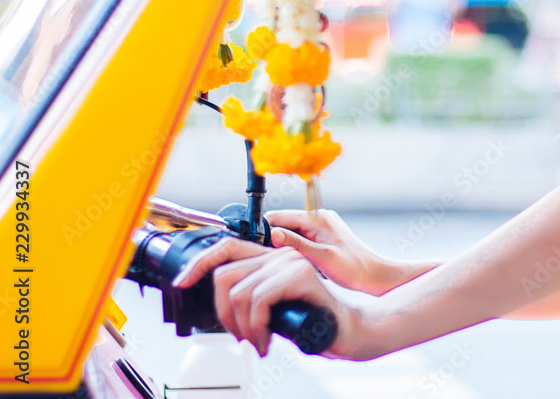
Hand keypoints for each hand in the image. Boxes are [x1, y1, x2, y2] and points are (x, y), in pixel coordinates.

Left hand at [171, 236, 363, 358]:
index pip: (225, 247)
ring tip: (256, 342)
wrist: (348, 330)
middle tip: (239, 335)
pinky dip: (256, 326)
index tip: (181, 282)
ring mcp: (291, 262)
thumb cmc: (313, 320)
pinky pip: (259, 300)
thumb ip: (252, 298)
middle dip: (222, 313)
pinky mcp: (301, 276)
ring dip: (242, 327)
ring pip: (240, 292)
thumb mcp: (273, 307)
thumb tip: (222, 306)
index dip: (198, 262)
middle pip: (224, 274)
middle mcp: (280, 254)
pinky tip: (265, 341)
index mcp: (271, 258)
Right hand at [265, 209, 396, 295]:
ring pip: (291, 232)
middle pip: (283, 224)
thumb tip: (273, 233)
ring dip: (285, 247)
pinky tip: (299, 264)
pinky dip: (296, 250)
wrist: (374, 275)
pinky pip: (301, 238)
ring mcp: (322, 225)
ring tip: (288, 264)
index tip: (257, 250)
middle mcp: (318, 217)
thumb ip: (296, 245)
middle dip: (275, 241)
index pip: (279, 217)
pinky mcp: (324, 235)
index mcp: (317, 217)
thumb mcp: (322, 258)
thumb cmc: (353, 269)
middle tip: (271, 262)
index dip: (265, 232)